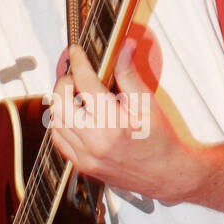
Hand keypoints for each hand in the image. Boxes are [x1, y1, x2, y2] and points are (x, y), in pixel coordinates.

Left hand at [49, 42, 200, 204]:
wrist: (167, 175)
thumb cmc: (161, 142)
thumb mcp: (148, 104)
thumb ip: (129, 75)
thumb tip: (124, 48)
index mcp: (113, 124)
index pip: (85, 84)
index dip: (79, 62)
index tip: (76, 52)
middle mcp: (96, 142)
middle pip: (61, 103)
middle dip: (64, 83)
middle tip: (75, 76)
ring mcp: (87, 157)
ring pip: (56, 122)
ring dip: (60, 103)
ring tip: (74, 94)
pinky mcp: (83, 166)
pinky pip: (60, 140)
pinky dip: (61, 124)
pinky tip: (73, 116)